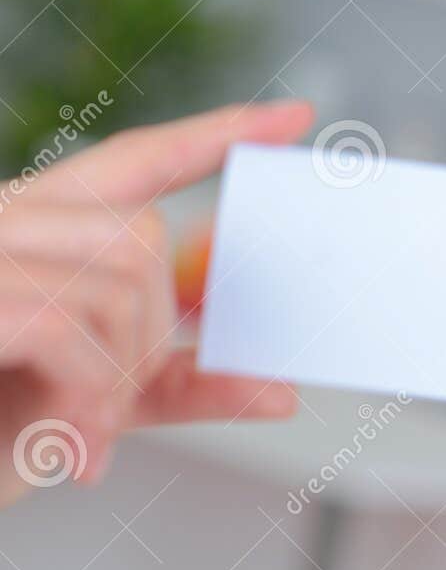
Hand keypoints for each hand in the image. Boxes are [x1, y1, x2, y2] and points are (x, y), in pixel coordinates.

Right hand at [0, 102, 313, 506]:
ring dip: (121, 377)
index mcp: (32, 230)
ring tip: (87, 439)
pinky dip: (90, 399)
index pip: (137, 161)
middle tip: (117, 411)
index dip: (215, 135)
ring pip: (118, 278)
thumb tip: (281, 390)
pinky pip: (70, 326)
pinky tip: (74, 451)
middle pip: (141, 235)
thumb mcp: (90, 401)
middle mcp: (1, 218)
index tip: (293, 118)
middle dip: (153, 335)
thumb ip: (174, 384)